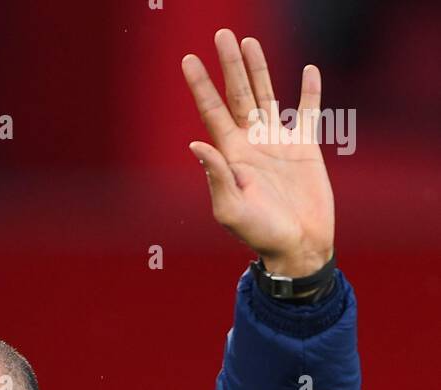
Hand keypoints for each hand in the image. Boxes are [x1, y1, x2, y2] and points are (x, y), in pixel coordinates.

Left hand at [181, 29, 334, 278]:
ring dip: (258, 68)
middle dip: (228, 65)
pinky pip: (307, 112)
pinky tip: (309, 70)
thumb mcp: (231, 210)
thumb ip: (215, 176)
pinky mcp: (305, 147)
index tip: (188, 59)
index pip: (212, 112)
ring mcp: (278, 142)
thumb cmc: (260, 234)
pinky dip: (310, 91)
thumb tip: (196, 142)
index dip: (200, 86)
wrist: (297, 246)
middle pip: (237, 94)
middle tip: (221, 33)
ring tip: (248, 42)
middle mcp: (251, 143)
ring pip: (266, 94)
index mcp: (231, 155)